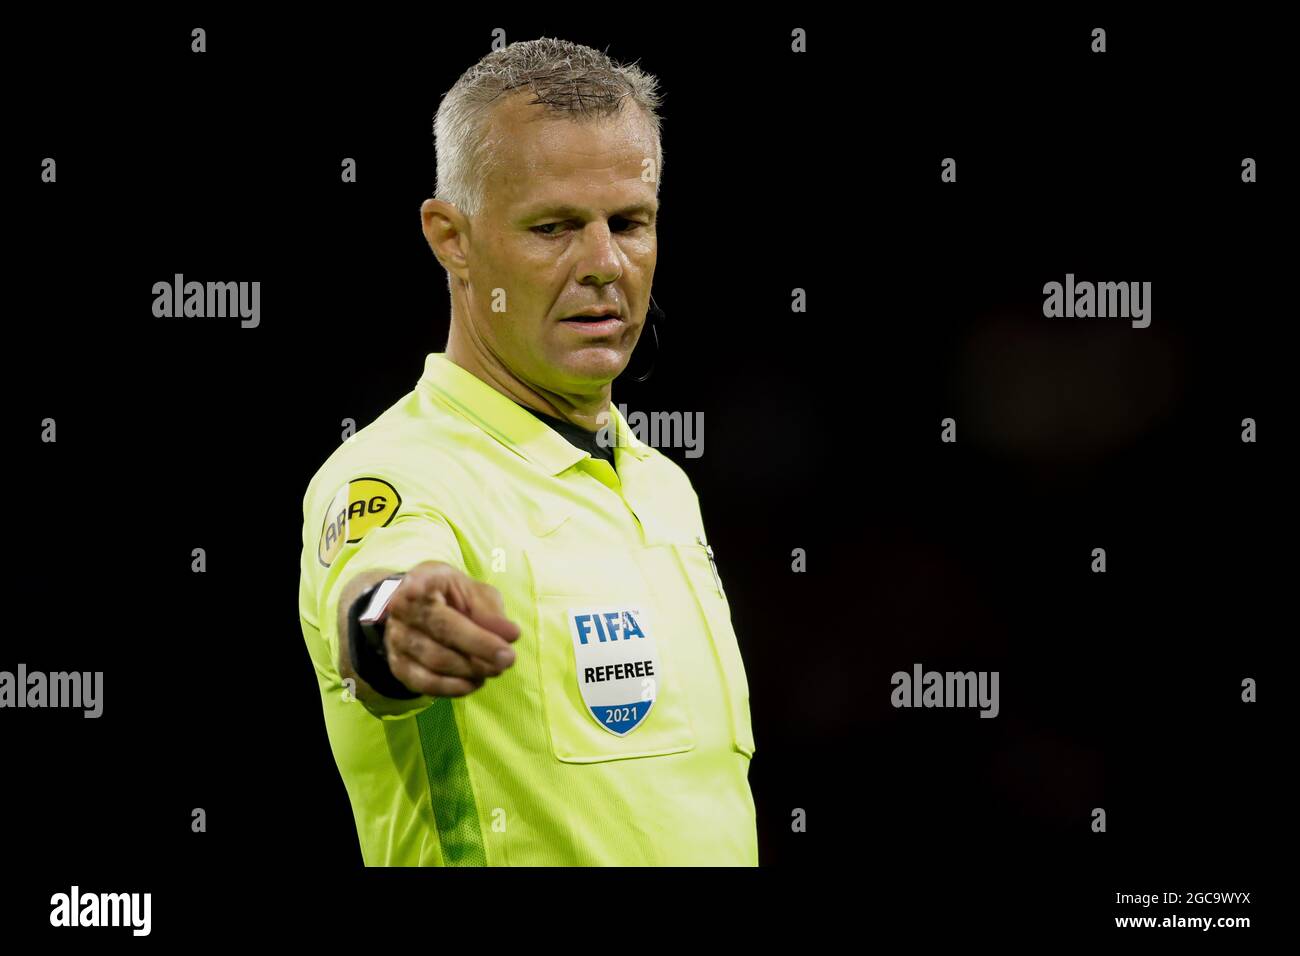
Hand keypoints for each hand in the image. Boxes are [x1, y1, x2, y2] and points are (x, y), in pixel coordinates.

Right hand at [381, 561, 521, 697]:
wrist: (415, 601)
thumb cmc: (449, 592)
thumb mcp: (472, 590)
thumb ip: (490, 611)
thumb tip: (511, 635)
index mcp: (418, 587)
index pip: (447, 620)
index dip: (478, 638)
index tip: (510, 645)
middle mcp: (400, 615)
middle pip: (441, 647)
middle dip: (481, 656)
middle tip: (508, 660)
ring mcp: (395, 642)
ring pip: (436, 667)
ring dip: (470, 672)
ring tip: (495, 668)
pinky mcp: (398, 666)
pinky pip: (426, 685)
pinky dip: (455, 688)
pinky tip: (475, 681)